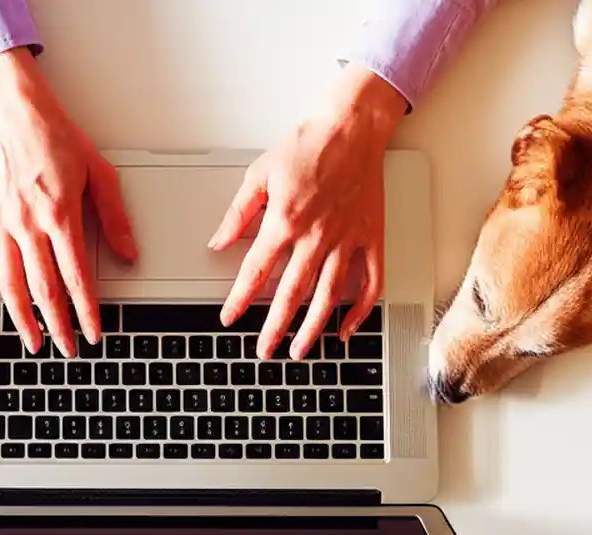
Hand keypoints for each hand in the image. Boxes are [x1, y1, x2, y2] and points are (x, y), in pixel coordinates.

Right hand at [0, 49, 135, 356]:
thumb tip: (129, 254)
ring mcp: (0, 225)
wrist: (16, 113)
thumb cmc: (56, 138)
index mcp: (60, 217)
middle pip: (43, 290)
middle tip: (66, 348)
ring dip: (22, 319)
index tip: (92, 332)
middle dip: (57, 325)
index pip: (76, 278)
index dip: (86, 311)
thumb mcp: (100, 174)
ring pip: (10, 284)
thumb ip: (114, 218)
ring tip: (33, 341)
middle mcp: (28, 226)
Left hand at [209, 65, 404, 359]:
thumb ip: (238, 214)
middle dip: (275, 328)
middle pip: (291, 294)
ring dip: (313, 328)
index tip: (229, 318)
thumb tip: (219, 242)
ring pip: (329, 296)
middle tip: (265, 350)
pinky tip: (348, 328)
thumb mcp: (259, 174)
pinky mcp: (371, 238)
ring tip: (301, 350)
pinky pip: (370, 282)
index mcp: (284, 221)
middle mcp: (316, 236)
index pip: (256, 272)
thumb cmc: (308, 143)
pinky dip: (360, 310)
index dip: (240, 299)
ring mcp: (347, 240)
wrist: (352, 126)